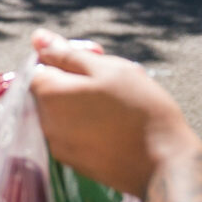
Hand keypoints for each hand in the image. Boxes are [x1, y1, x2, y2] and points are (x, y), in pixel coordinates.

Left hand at [29, 29, 201, 198]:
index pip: (38, 66)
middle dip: (74, 80)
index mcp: (49, 95)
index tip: (94, 60)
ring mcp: (58, 147)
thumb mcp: (107, 68)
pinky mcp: (74, 164)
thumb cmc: (139, 108)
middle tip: (112, 81)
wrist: (164, 164)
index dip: (64, 58)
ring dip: (81, 103)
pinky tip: (116, 125)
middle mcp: (45, 124)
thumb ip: (67, 53)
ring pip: (62, 112)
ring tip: (117, 104)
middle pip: (49, 90)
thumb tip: (37, 38)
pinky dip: (87, 125)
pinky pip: (72, 134)